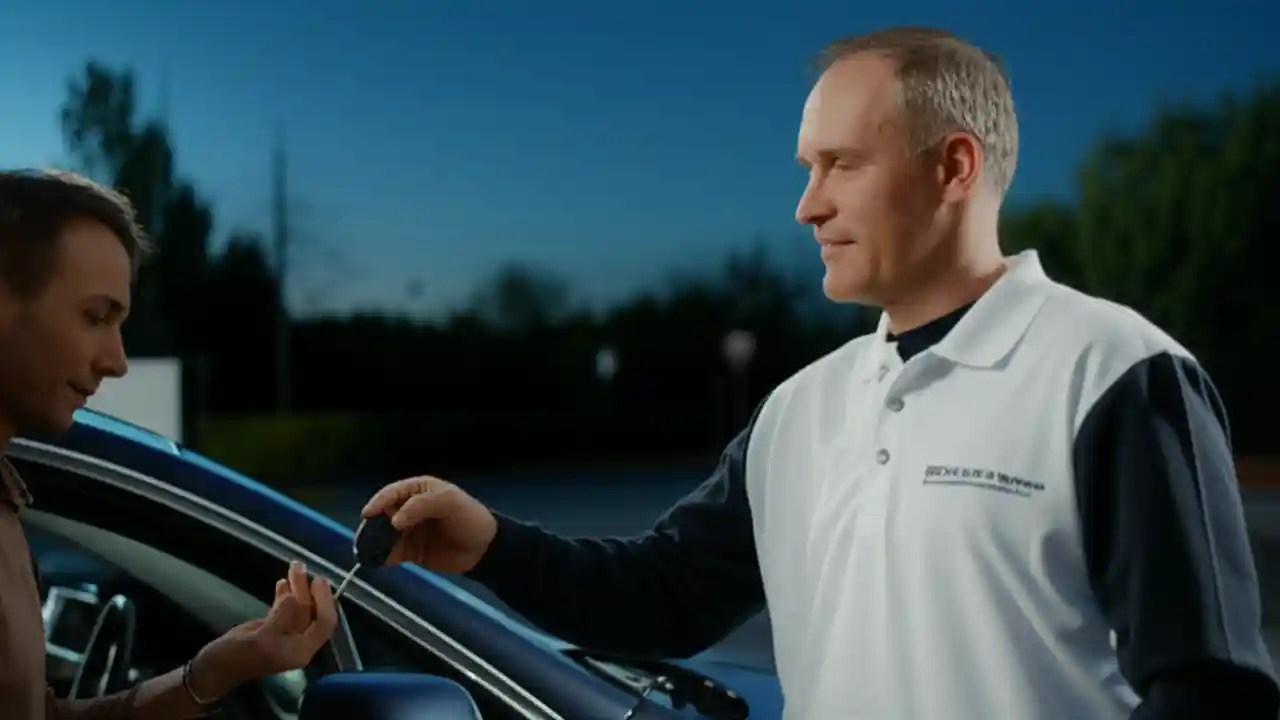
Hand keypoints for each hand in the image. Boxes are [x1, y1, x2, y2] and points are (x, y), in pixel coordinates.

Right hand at [190, 561, 337, 698]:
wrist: (210, 669)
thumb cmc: (235, 658)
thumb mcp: (260, 639)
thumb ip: (281, 618)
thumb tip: (292, 597)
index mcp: (300, 650)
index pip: (324, 624)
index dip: (324, 601)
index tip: (319, 580)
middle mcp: (297, 643)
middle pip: (311, 612)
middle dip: (308, 589)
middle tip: (301, 566)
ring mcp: (284, 635)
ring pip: (297, 608)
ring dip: (296, 587)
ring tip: (294, 566)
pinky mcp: (270, 629)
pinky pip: (284, 609)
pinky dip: (284, 595)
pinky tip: (282, 582)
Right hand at [361, 475, 497, 573]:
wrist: (485, 549)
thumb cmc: (469, 518)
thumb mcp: (450, 502)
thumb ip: (421, 506)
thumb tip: (395, 520)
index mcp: (418, 490)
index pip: (392, 493)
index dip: (379, 501)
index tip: (368, 514)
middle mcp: (409, 509)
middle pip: (383, 514)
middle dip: (373, 524)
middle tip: (366, 536)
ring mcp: (408, 530)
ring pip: (383, 534)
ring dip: (374, 541)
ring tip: (367, 550)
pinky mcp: (410, 551)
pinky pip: (391, 552)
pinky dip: (382, 556)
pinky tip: (378, 561)